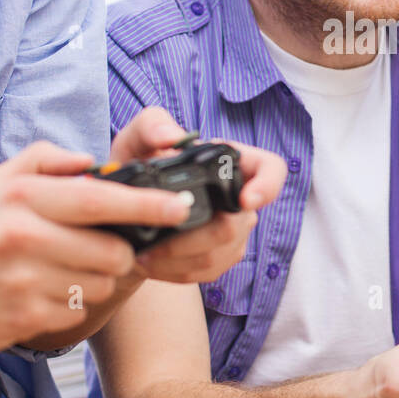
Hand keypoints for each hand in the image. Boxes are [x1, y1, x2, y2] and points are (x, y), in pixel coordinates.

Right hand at [0, 140, 149, 357]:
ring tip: (61, 272)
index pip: (100, 199)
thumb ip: (46, 159)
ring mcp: (24, 280)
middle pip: (113, 250)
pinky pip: (80, 311)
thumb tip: (92, 160)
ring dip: (95, 281)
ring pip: (102, 284)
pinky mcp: (25, 317)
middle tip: (95, 250)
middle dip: (118, 253)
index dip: (148, 204)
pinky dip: (71, 304)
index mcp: (22, 197)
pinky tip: (44, 294)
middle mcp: (23, 236)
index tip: (180, 207)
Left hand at [106, 107, 286, 283]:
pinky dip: (177, 272)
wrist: (127, 207)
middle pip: (239, 224)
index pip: (271, 170)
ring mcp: (234, 230)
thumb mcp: (137, 138)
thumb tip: (171, 138)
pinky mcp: (220, 257)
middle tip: (155, 241)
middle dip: (194, 238)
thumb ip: (151, 126)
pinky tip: (151, 265)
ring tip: (144, 255)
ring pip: (221, 253)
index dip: (267, 186)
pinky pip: (209, 271)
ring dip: (180, 259)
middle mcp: (240, 197)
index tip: (244, 200)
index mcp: (231, 162)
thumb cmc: (138, 166)